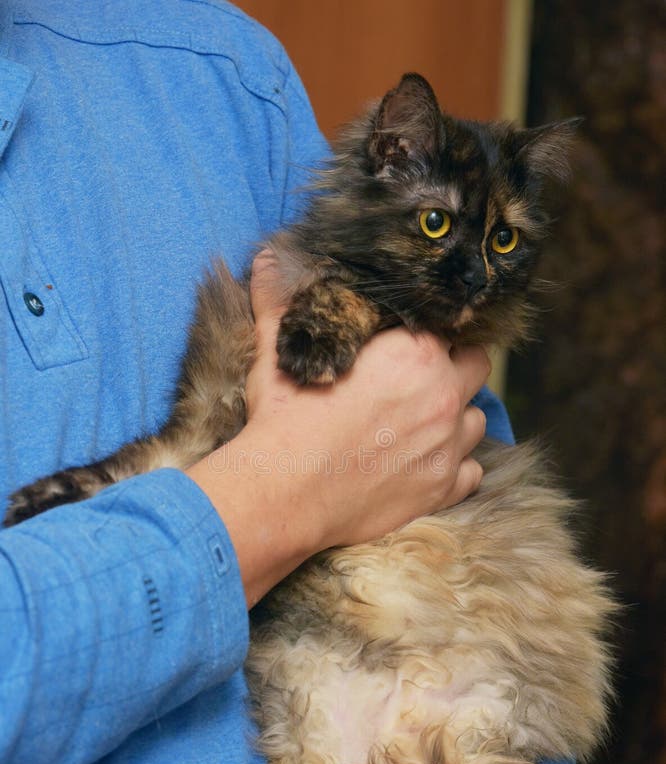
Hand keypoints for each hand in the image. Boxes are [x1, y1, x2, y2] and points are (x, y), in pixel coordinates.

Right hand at [188, 252, 489, 604]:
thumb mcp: (277, 352)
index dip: (428, 335)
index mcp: (412, 351)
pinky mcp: (442, 489)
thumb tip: (268, 258)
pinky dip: (455, 469)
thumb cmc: (282, 418)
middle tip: (421, 383)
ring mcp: (447, 444)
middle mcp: (442, 393)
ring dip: (456, 419)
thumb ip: (279, 301)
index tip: (408, 348)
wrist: (283, 492)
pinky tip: (427, 465)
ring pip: (476, 420)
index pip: (446, 328)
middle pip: (476, 366)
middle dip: (455, 369)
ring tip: (423, 426)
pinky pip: (471, 473)